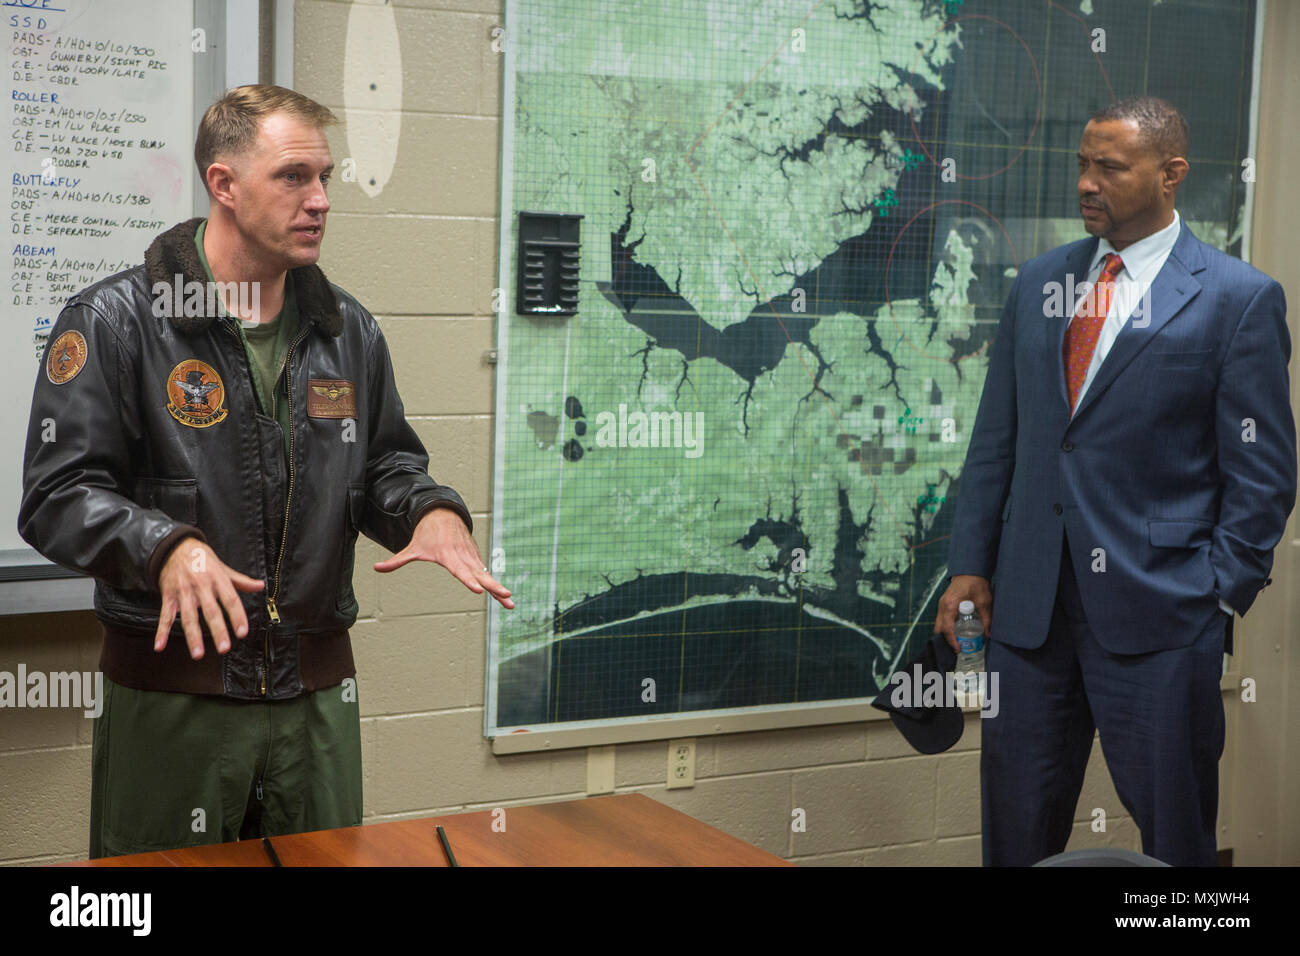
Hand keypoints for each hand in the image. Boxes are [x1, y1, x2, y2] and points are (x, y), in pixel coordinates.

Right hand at [155, 536, 265, 658]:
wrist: (174, 547)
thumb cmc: (202, 559)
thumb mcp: (223, 567)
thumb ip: (241, 581)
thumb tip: (260, 586)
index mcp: (218, 579)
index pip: (231, 600)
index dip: (238, 616)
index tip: (242, 632)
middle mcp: (201, 587)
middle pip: (211, 612)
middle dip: (218, 631)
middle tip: (224, 648)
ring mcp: (184, 592)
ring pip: (188, 617)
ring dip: (193, 636)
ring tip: (198, 653)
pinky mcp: (169, 596)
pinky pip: (165, 616)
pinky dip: (161, 631)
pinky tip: (160, 645)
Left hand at [373, 507, 514, 608]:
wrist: (443, 515)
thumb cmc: (426, 535)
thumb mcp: (412, 548)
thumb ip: (396, 561)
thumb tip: (376, 568)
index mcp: (449, 556)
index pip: (460, 571)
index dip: (468, 580)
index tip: (477, 590)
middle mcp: (464, 557)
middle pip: (481, 575)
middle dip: (494, 586)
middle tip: (507, 596)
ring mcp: (472, 558)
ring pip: (488, 576)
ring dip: (499, 589)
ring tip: (510, 603)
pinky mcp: (476, 559)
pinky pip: (487, 574)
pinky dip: (496, 585)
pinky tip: (505, 598)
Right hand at [934, 574, 992, 652]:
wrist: (970, 570)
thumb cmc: (976, 583)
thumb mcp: (984, 602)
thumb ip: (987, 619)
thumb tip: (989, 635)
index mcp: (950, 605)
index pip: (947, 628)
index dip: (952, 641)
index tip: (958, 649)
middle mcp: (942, 606)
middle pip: (940, 628)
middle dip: (947, 639)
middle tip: (959, 646)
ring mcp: (941, 604)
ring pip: (939, 624)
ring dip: (947, 632)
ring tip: (959, 639)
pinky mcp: (944, 603)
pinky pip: (942, 618)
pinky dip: (947, 626)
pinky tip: (958, 629)